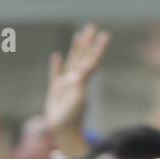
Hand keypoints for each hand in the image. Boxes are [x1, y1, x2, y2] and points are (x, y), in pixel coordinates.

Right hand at [45, 24, 110, 138]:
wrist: (63, 130)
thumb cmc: (72, 117)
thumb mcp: (79, 98)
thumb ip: (82, 81)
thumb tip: (86, 66)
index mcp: (82, 80)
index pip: (91, 59)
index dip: (97, 48)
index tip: (104, 35)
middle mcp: (75, 79)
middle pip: (82, 56)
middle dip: (86, 42)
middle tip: (91, 27)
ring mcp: (65, 84)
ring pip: (71, 61)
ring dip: (74, 49)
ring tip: (78, 35)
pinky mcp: (55, 90)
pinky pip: (55, 73)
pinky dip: (56, 65)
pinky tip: (56, 55)